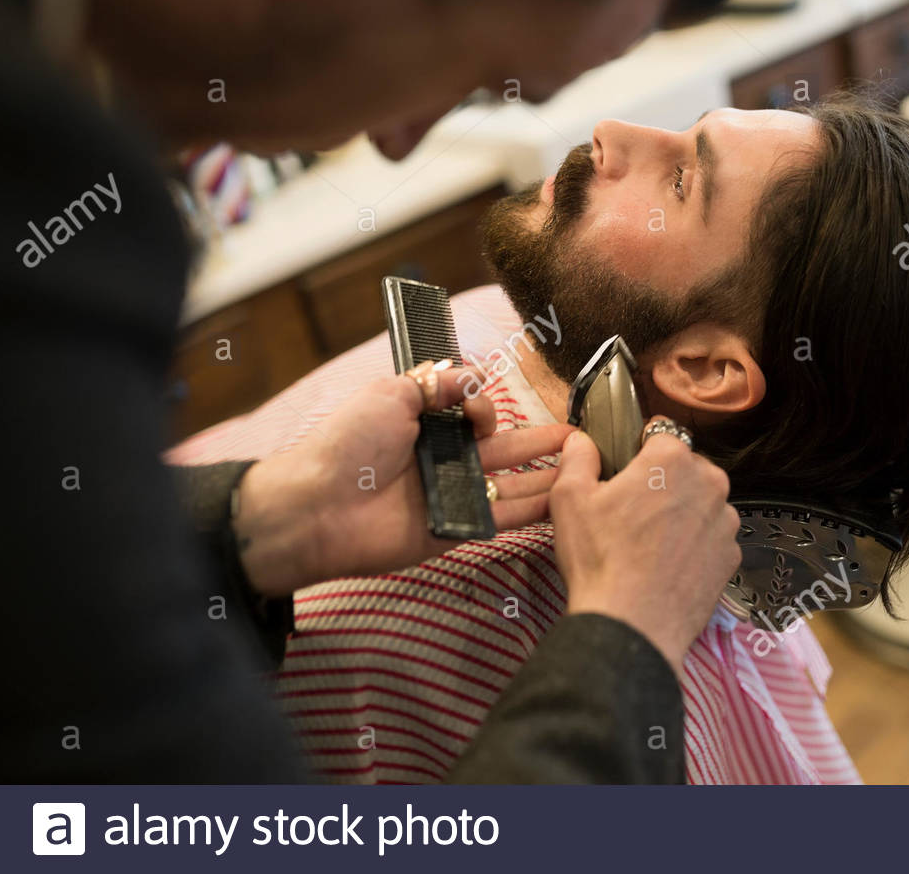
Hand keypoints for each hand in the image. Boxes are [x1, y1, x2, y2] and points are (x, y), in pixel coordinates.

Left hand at [235, 365, 572, 595]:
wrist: (320, 505)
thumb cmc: (348, 443)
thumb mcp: (391, 392)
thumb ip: (439, 384)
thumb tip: (475, 379)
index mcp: (426, 423)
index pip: (476, 413)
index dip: (486, 406)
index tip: (479, 409)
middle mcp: (444, 458)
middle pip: (505, 448)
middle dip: (542, 441)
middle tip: (580, 435)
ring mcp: (454, 494)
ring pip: (514, 482)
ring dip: (549, 474)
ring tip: (588, 466)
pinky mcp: (458, 528)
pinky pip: (503, 517)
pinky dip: (535, 511)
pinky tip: (566, 501)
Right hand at [549, 419, 741, 675]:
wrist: (634, 626)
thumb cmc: (600, 558)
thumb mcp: (569, 499)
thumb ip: (577, 458)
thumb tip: (580, 440)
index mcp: (672, 458)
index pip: (660, 434)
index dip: (638, 449)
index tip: (624, 470)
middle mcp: (709, 482)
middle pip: (685, 468)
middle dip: (662, 482)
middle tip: (630, 513)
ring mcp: (725, 521)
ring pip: (701, 503)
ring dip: (681, 513)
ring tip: (649, 543)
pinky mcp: (731, 556)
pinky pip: (711, 538)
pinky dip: (694, 545)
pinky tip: (667, 564)